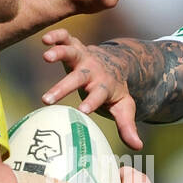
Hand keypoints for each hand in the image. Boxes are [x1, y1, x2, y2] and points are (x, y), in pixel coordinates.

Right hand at [41, 28, 142, 149]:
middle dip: (64, 87)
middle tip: (47, 100)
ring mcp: (84, 56)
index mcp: (104, 86)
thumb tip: (138, 147)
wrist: (117, 63)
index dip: (92, 102)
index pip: (98, 95)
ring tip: (46, 57)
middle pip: (79, 77)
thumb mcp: (124, 107)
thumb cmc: (115, 90)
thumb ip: (127, 126)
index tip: (82, 111)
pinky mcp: (75, 46)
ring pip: (72, 52)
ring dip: (59, 52)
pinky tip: (44, 39)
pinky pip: (66, 37)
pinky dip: (56, 36)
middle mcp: (93, 70)